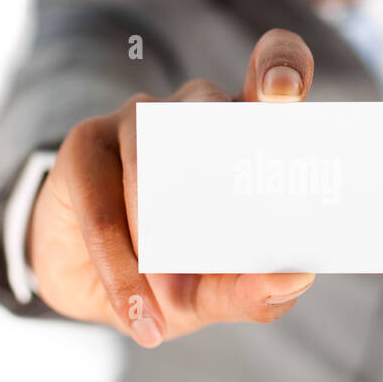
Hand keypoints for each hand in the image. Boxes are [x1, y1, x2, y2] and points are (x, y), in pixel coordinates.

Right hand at [26, 29, 315, 346]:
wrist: (89, 283)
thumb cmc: (172, 273)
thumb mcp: (218, 291)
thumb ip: (258, 290)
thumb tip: (297, 276)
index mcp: (246, 130)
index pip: (273, 69)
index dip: (280, 67)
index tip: (282, 94)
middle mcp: (196, 111)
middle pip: (212, 116)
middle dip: (218, 187)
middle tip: (223, 248)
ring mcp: (138, 120)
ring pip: (153, 168)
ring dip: (162, 247)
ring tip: (173, 305)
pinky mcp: (84, 144)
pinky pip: (103, 210)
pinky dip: (122, 273)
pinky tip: (137, 314)